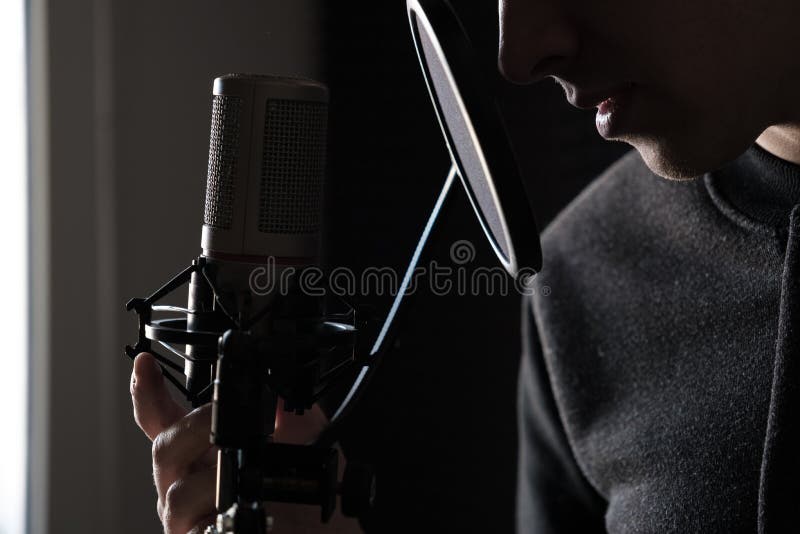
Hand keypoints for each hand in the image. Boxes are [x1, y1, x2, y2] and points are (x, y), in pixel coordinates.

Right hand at [130, 353, 360, 533]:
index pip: (164, 419)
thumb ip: (289, 413)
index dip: (148, 392)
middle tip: (223, 424)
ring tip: (240, 477)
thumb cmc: (303, 494)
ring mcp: (189, 518)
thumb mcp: (304, 442)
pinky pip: (194, 531)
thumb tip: (279, 389)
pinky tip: (233, 511)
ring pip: (176, 494)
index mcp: (204, 451)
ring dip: (211, 481)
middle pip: (165, 449)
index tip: (144, 364)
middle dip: (193, 428)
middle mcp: (188, 482)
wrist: (319, 533)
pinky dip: (215, 519)